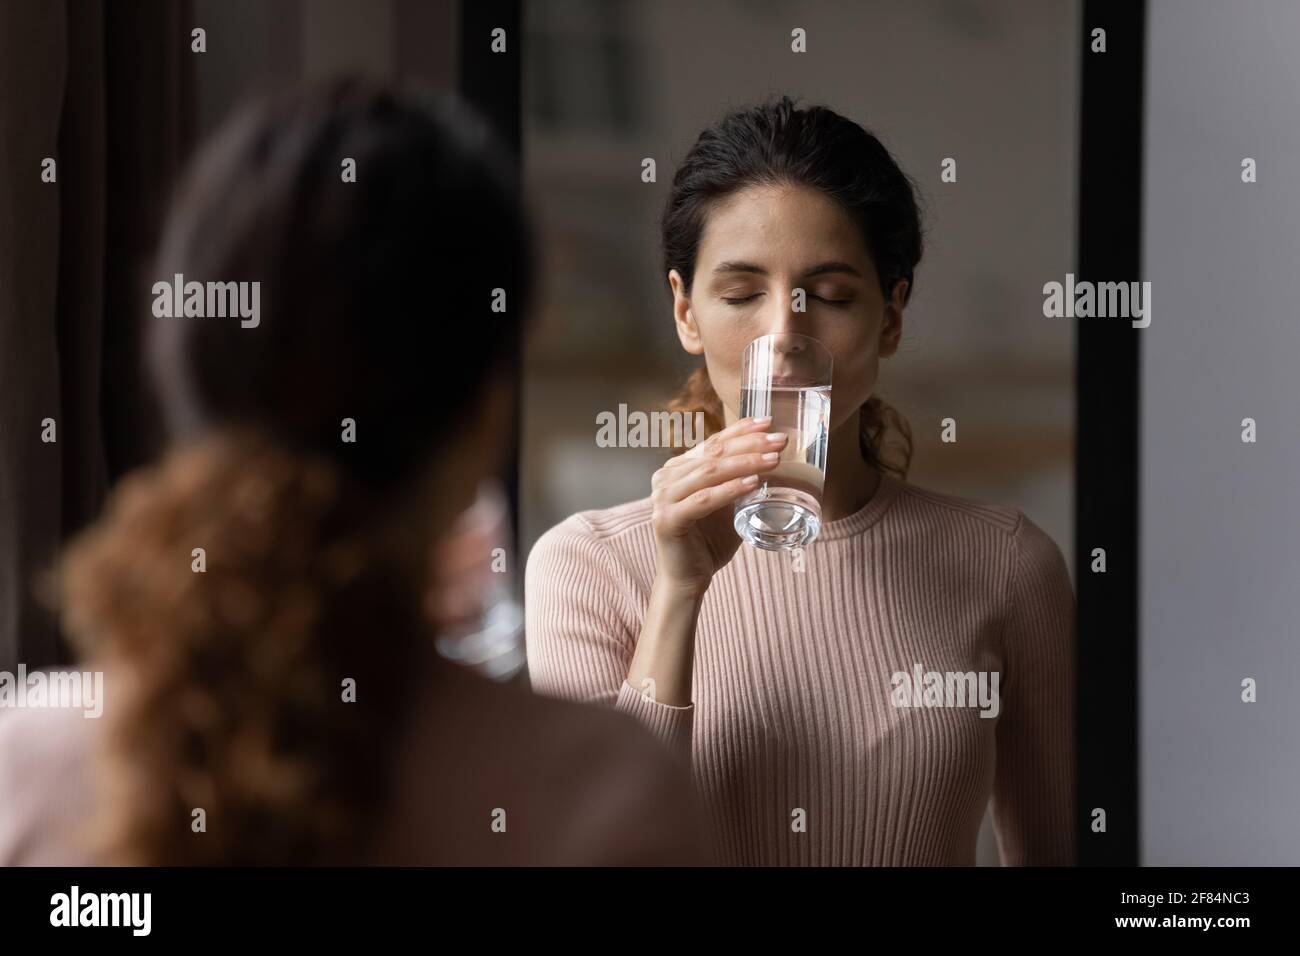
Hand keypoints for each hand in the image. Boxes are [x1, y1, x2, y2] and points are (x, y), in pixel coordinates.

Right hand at [650, 415, 787, 594]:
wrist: (688, 579)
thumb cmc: (710, 541)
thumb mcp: (728, 504)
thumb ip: (740, 481)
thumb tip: (774, 457)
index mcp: (678, 468)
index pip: (713, 442)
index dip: (741, 430)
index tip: (769, 421)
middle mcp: (665, 477)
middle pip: (713, 453)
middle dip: (750, 444)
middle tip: (780, 440)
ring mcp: (662, 498)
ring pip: (710, 473)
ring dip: (745, 463)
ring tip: (774, 460)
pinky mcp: (667, 519)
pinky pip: (704, 500)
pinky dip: (730, 490)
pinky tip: (753, 484)